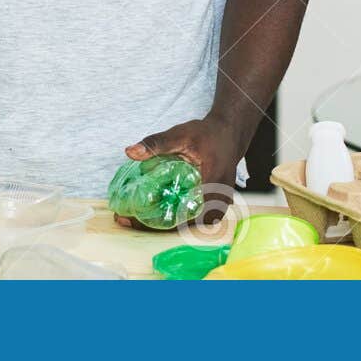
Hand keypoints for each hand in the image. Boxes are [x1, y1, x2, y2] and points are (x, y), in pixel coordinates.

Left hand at [118, 115, 247, 228]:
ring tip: (139, 219)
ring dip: (167, 224)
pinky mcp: (216, 204)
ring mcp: (219, 204)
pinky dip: (177, 217)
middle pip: (186, 225)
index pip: (186, 214)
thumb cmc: (208, 134)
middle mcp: (219, 200)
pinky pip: (195, 217)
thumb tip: (130, 152)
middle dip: (157, 227)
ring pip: (191, 224)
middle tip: (129, 220)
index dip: (159, 223)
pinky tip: (158, 212)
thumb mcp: (180, 134)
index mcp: (212, 184)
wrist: (230, 133)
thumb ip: (156, 143)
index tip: (134, 219)